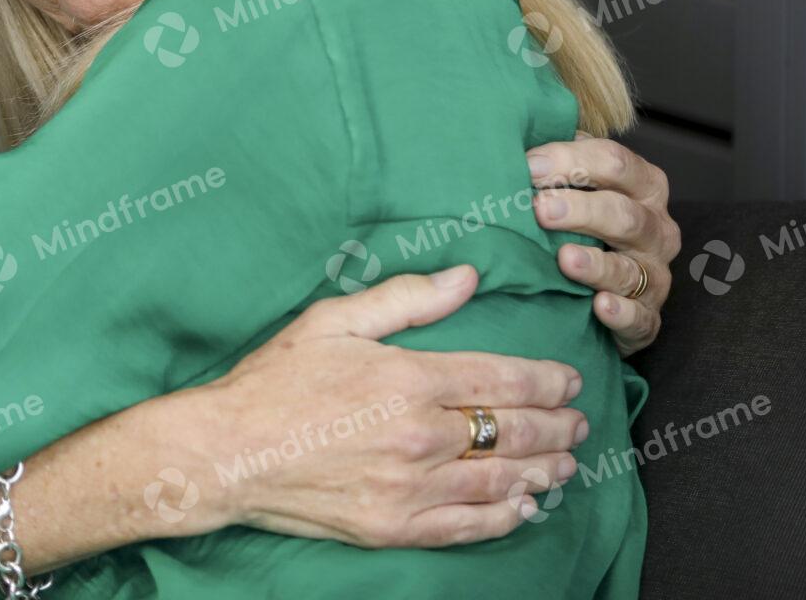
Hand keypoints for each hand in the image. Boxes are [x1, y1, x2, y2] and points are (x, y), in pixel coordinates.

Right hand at [155, 266, 583, 547]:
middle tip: (579, 422)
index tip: (569, 380)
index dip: (547, 381)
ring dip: (542, 471)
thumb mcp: (332, 320)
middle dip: (557, 426)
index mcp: (408, 379)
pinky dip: (504, 517)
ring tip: (564, 463)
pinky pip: (467, 526)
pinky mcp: (394, 528)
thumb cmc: (274, 381)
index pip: (503, 381)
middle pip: (512, 432)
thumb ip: (406, 298)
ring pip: (500, 481)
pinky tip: (523, 507)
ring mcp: (409, 488)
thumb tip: (467, 277)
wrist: (227, 453)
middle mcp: (419, 437)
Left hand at [528, 135, 680, 354]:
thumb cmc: (582, 223)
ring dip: (596, 264)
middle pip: (623, 214)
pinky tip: (599, 306)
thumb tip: (507, 137)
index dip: (570, 160)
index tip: (526, 165)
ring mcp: (655, 275)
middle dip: (582, 210)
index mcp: (642, 186)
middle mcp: (655, 229)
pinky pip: (640, 318)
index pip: (615, 162)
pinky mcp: (648, 318)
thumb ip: (555, 162)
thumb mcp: (575, 184)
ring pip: (629, 268)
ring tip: (563, 259)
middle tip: (540, 209)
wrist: (602, 287)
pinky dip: (621, 313)